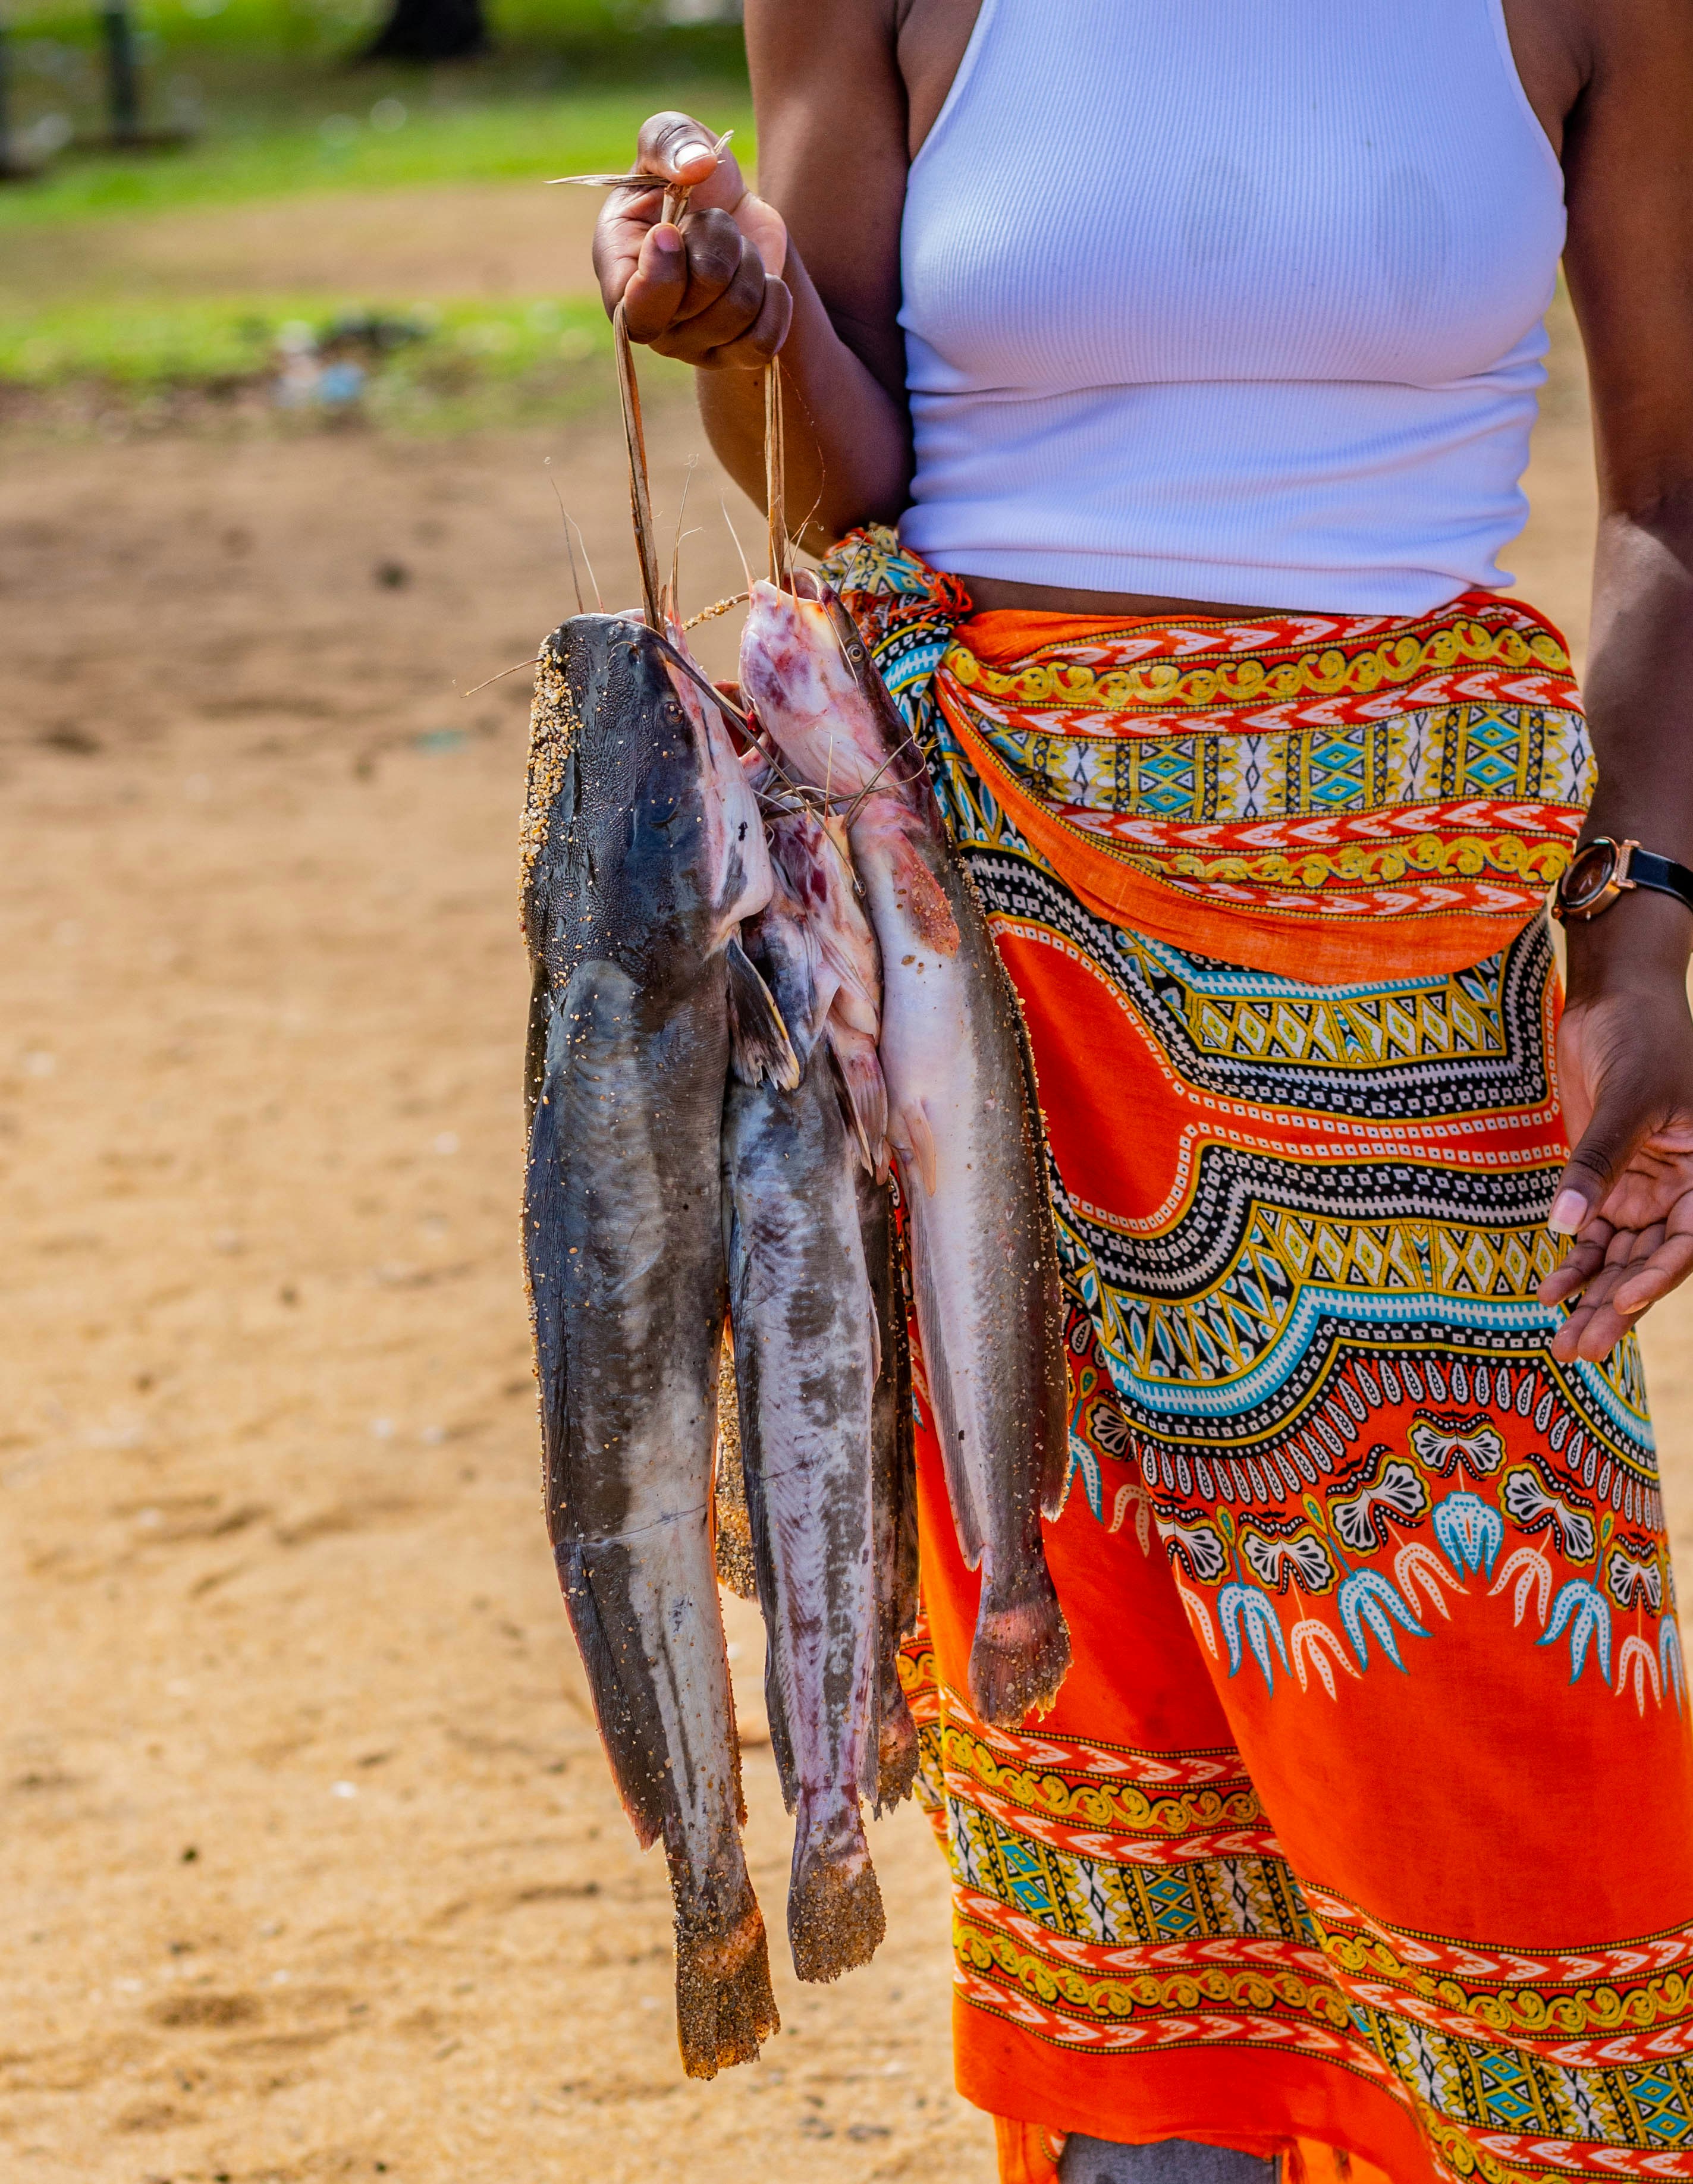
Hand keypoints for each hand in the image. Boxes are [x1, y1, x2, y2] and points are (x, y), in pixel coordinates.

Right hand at [590, 110, 791, 369]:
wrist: (731, 209)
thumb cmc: (686, 175)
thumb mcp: (670, 138)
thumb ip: (669, 139)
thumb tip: (696, 166)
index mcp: (618, 274)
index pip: (633, 309)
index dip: (661, 275)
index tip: (671, 230)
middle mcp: (652, 323)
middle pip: (700, 299)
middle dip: (720, 244)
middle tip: (712, 222)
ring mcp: (692, 346)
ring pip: (739, 311)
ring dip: (749, 263)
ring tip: (735, 247)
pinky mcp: (734, 356)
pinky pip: (765, 341)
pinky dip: (775, 300)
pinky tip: (763, 278)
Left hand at [1537, 903, 1692, 1360]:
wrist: (1615, 997)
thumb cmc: (1641, 1035)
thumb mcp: (1627, 1096)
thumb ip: (1598, 1160)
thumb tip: (1567, 1224)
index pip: (1689, 1239)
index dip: (1659, 1275)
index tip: (1623, 1302)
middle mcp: (1683, 1189)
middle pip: (1651, 1261)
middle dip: (1617, 1307)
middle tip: (1579, 1351)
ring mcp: (1645, 1187)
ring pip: (1621, 1257)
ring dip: (1592, 1297)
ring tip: (1562, 1341)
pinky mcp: (1609, 1179)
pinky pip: (1592, 1233)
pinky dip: (1573, 1263)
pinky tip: (1550, 1294)